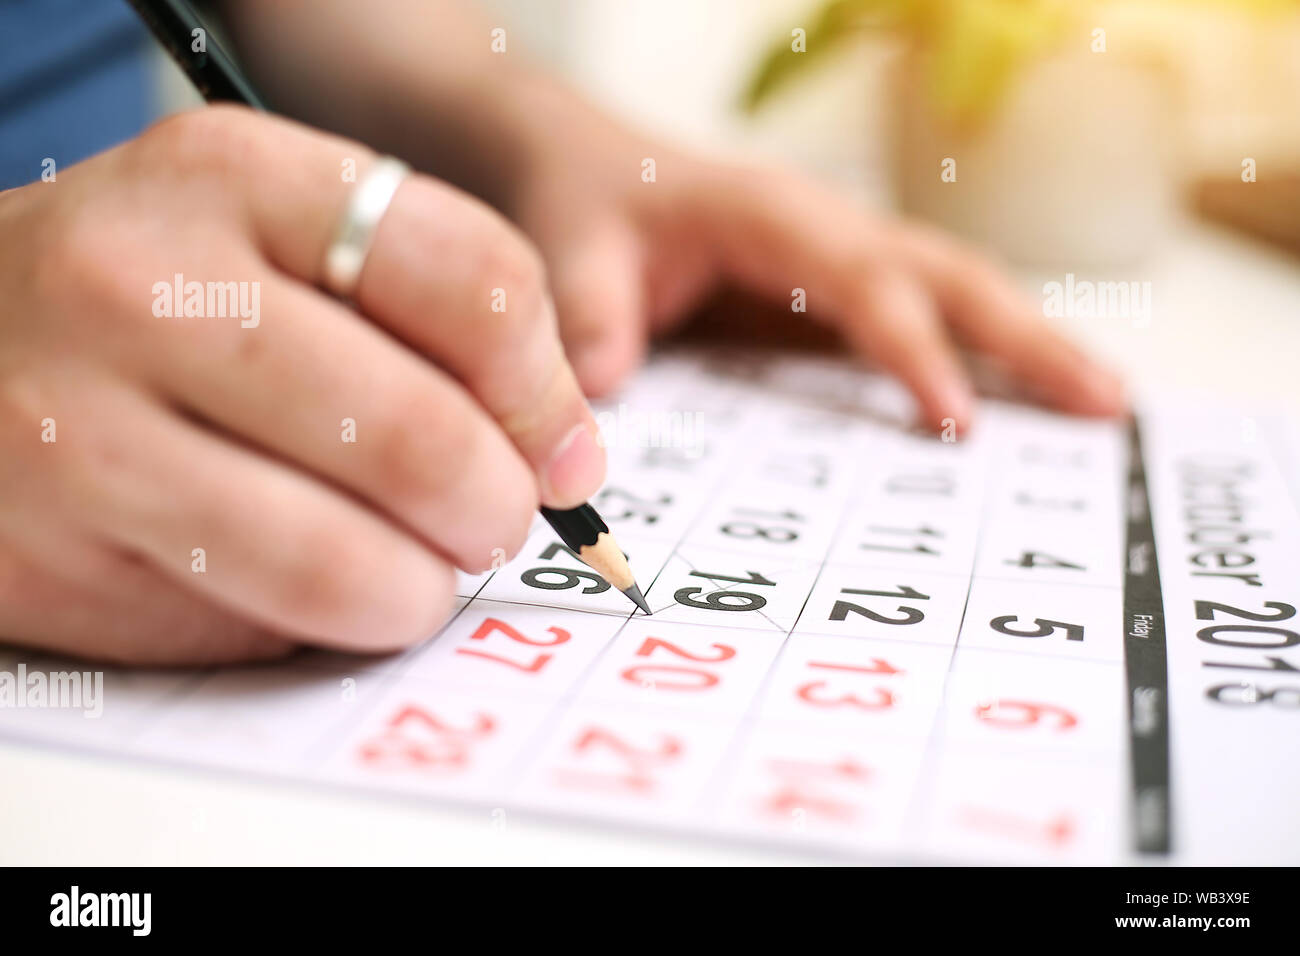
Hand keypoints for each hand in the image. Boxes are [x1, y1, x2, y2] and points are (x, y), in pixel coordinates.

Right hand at [0, 106, 602, 663]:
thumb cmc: (157, 292)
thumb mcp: (280, 232)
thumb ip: (428, 309)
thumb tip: (563, 451)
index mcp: (237, 178)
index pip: (473, 280)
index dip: (548, 391)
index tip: (562, 452)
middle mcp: (146, 289)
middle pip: (421, 438)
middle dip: (496, 509)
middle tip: (492, 521)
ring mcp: (81, 432)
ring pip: (341, 564)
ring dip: (417, 590)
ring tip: (413, 570)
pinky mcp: (48, 558)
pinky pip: (253, 627)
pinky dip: (314, 621)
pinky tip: (297, 577)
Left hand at [514, 125, 1126, 430]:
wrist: (598, 170)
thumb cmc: (594, 207)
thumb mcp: (574, 253)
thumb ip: (589, 317)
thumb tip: (600, 395)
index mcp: (771, 216)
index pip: (859, 281)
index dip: (910, 348)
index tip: (956, 422)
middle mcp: (829, 230)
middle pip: (949, 273)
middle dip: (1028, 337)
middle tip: (1108, 404)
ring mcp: (845, 259)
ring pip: (958, 292)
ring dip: (1032, 344)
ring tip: (1108, 406)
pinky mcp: (841, 295)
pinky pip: (927, 322)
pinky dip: (985, 357)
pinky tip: (1027, 404)